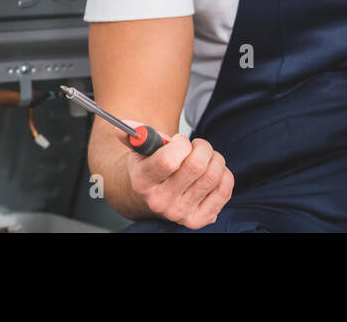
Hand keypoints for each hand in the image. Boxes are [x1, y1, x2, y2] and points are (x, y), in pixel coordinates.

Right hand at [118, 120, 233, 228]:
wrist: (154, 194)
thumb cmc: (151, 165)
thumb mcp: (140, 150)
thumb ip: (133, 135)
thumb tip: (122, 127)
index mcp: (142, 183)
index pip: (168, 161)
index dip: (181, 144)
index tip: (180, 141)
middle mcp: (160, 202)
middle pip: (196, 166)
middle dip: (202, 147)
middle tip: (196, 146)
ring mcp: (180, 214)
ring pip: (213, 175)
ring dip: (214, 158)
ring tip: (204, 158)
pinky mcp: (199, 219)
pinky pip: (225, 189)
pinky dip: (224, 174)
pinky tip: (211, 172)